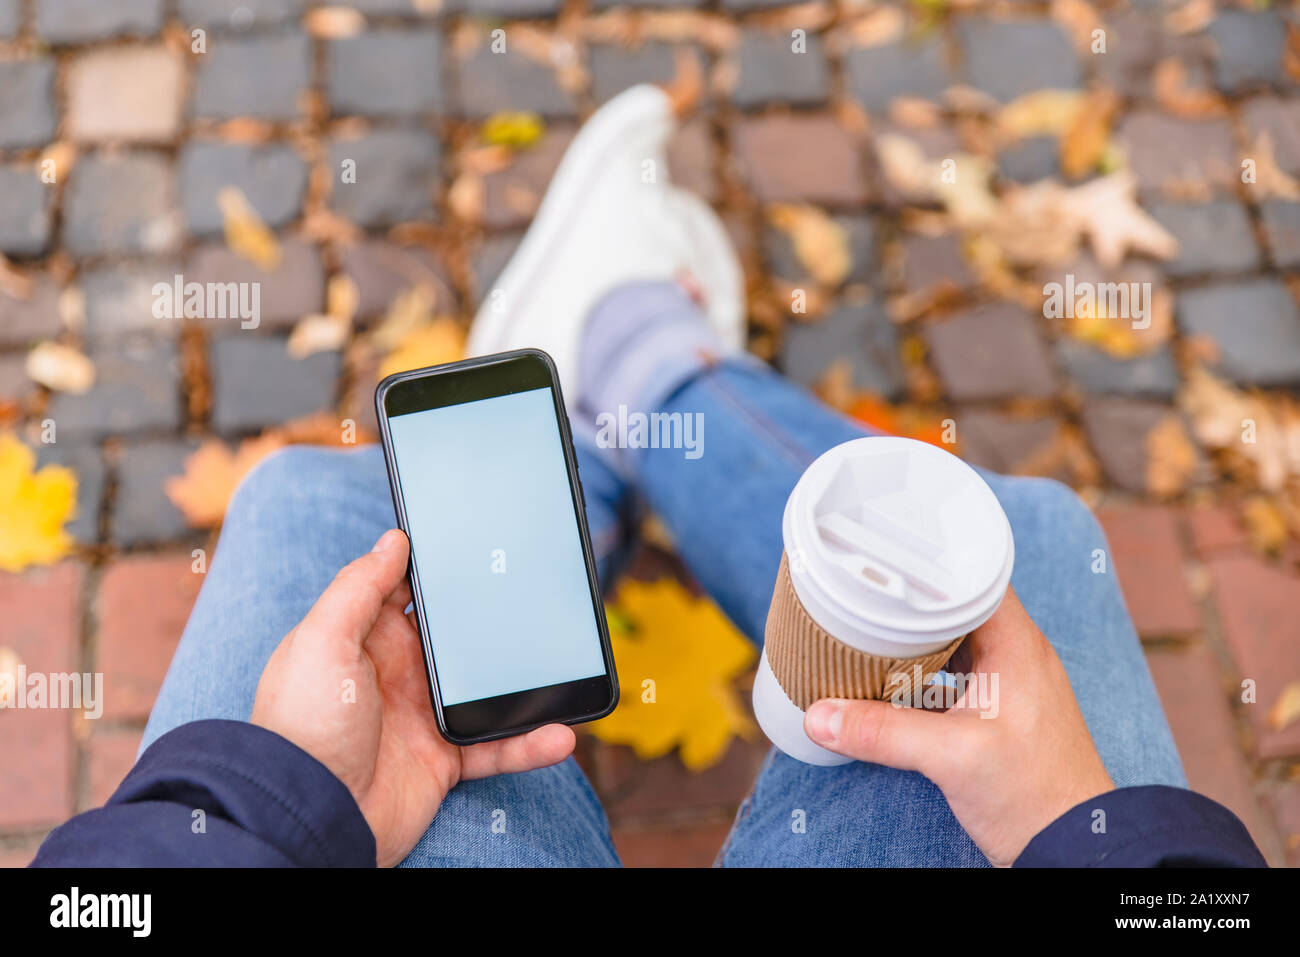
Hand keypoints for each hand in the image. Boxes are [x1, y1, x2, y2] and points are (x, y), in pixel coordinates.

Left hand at [251, 529, 575, 865]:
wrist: (308, 817)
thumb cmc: (302, 726)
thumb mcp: (321, 642)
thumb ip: (358, 588)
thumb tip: (394, 540)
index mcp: (365, 638)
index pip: (406, 591)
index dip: (436, 569)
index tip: (476, 545)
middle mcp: (398, 673)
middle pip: (457, 635)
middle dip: (491, 618)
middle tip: (533, 595)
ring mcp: (424, 716)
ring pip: (486, 689)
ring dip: (522, 680)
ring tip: (561, 663)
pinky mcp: (444, 759)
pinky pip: (497, 747)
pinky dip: (529, 742)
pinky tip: (559, 732)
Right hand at [803, 586, 1113, 865]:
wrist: (1073, 846)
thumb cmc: (1037, 795)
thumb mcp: (952, 757)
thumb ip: (883, 733)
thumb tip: (821, 716)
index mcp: (1017, 644)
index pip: (971, 576)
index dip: (927, 564)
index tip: (883, 561)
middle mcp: (1016, 654)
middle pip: (954, 606)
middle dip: (908, 603)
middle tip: (861, 596)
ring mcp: (1009, 682)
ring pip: (952, 641)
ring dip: (913, 641)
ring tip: (866, 634)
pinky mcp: (999, 711)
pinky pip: (953, 674)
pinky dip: (921, 672)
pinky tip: (891, 682)